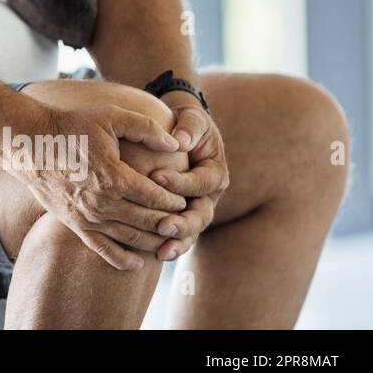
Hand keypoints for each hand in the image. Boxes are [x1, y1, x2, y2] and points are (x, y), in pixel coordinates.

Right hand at [11, 104, 188, 270]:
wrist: (30, 143)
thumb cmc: (71, 126)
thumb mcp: (110, 117)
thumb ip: (146, 128)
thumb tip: (176, 144)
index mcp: (114, 177)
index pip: (156, 197)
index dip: (175, 200)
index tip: (184, 198)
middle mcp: (102, 202)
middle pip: (148, 221)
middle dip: (170, 222)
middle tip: (184, 220)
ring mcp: (87, 217)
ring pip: (130, 238)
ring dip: (154, 241)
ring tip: (170, 238)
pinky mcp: (75, 224)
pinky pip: (102, 249)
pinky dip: (122, 259)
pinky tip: (138, 264)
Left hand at [149, 95, 228, 261]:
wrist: (180, 134)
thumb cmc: (186, 124)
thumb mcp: (191, 118)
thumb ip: (189, 126)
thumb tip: (180, 140)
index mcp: (215, 172)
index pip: (201, 181)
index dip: (182, 181)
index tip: (157, 176)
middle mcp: (209, 195)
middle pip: (202, 214)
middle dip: (184, 222)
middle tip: (163, 225)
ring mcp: (197, 208)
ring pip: (192, 231)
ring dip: (178, 241)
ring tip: (161, 249)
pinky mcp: (183, 217)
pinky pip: (181, 236)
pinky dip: (172, 246)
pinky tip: (157, 253)